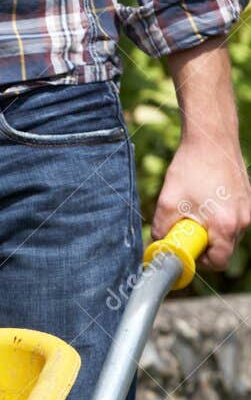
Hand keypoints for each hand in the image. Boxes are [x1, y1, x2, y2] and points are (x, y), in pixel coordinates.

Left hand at [152, 136, 250, 270]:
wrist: (211, 137)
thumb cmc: (191, 168)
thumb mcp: (168, 203)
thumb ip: (161, 231)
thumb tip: (157, 246)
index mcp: (226, 226)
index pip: (217, 263)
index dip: (199, 261)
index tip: (186, 248)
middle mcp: (243, 220)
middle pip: (224, 249)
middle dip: (203, 244)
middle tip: (187, 227)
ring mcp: (248, 209)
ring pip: (228, 233)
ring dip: (211, 229)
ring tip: (196, 208)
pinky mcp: (247, 199)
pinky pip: (232, 218)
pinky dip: (218, 215)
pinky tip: (205, 198)